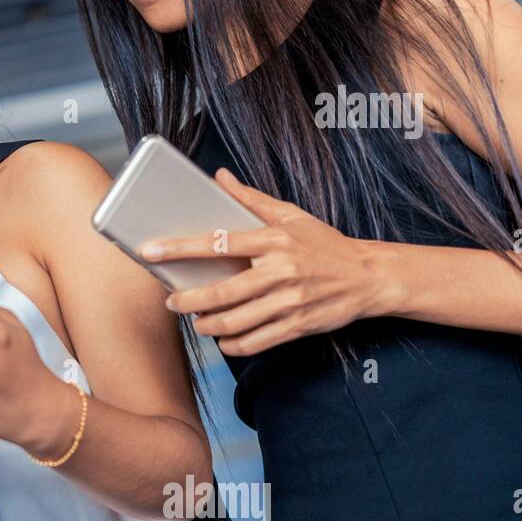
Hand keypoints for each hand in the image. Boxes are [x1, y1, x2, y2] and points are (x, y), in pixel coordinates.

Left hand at [147, 168, 388, 356]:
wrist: (370, 277)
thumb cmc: (325, 244)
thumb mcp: (291, 216)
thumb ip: (252, 199)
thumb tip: (219, 176)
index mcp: (274, 240)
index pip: (218, 243)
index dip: (180, 248)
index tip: (151, 251)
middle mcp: (280, 272)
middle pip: (222, 292)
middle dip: (188, 300)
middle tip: (171, 302)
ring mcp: (289, 302)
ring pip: (235, 321)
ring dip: (207, 325)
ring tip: (196, 320)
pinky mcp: (298, 326)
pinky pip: (256, 342)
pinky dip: (233, 344)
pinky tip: (223, 338)